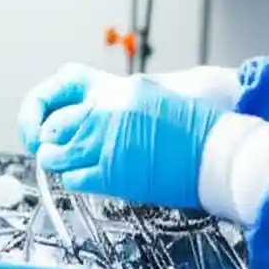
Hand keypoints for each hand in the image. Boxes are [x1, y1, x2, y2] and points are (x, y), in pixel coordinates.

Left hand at [26, 72, 224, 207]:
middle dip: (52, 137)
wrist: (216, 154)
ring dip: (56, 160)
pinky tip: (82, 177)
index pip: (71, 94)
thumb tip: (97, 114)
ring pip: (56, 154)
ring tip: (64, 163)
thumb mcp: (156, 98)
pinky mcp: (109, 173)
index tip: (57, 122)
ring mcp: (106, 142)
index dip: (58, 111)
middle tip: (54, 145)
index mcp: (121, 90)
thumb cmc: (197, 129)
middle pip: (57, 125)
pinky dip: (72, 179)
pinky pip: (73, 178)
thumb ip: (122, 103)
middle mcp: (108, 112)